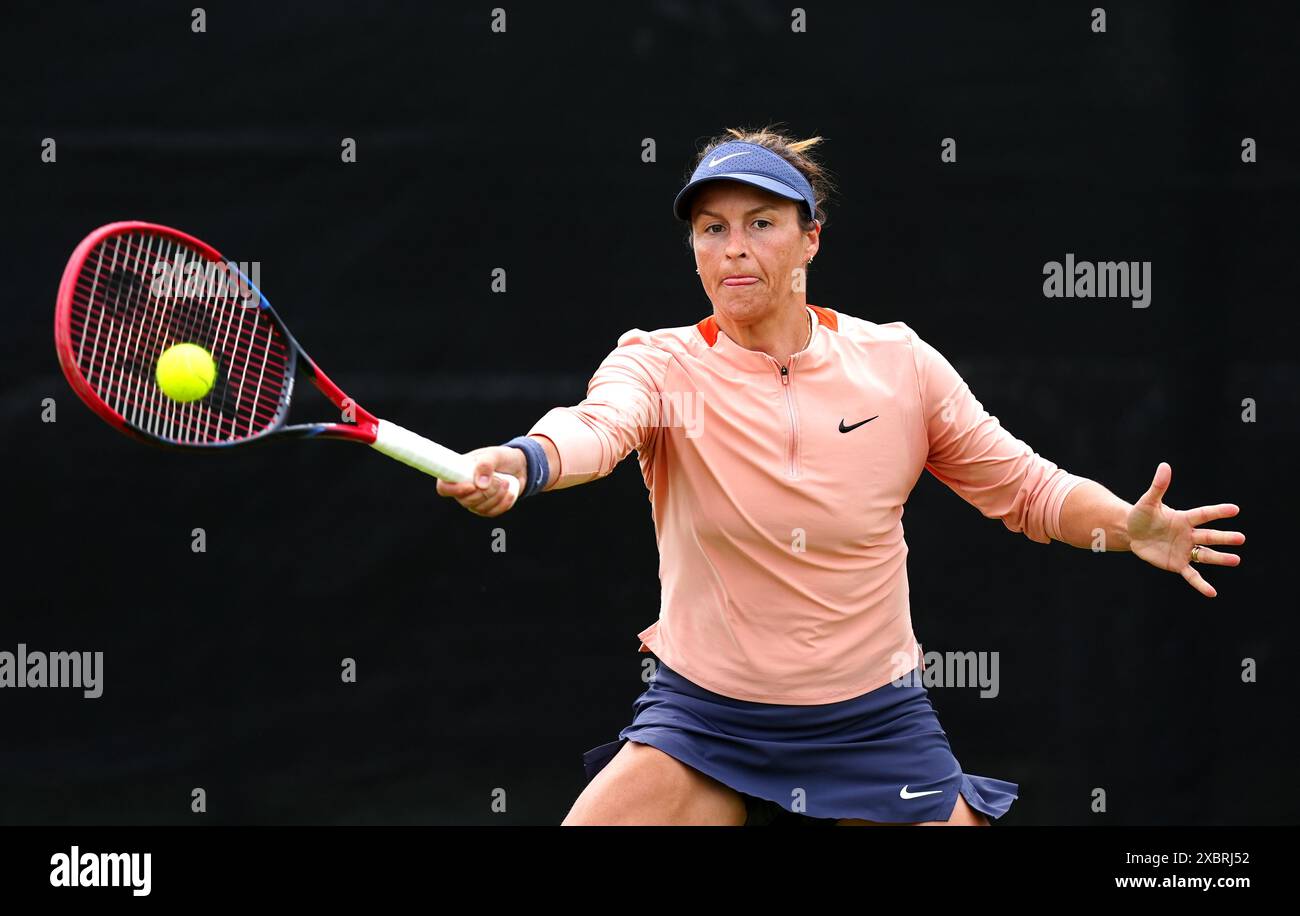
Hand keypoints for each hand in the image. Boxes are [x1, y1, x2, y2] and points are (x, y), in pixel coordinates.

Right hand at [435, 446, 524, 517]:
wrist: (519, 468)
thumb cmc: (502, 458)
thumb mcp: (495, 455)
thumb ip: (486, 465)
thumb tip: (480, 485)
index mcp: (458, 472)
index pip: (443, 487)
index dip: (454, 490)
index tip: (472, 486)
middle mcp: (462, 489)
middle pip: (465, 501)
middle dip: (485, 492)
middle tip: (498, 479)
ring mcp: (473, 500)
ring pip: (479, 508)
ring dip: (497, 496)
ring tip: (506, 482)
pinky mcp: (486, 508)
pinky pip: (491, 513)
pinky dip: (503, 503)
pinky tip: (510, 492)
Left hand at [1127, 461, 1244, 597]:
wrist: (1130, 533)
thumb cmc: (1141, 515)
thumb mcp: (1147, 502)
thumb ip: (1158, 486)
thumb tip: (1164, 466)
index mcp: (1184, 519)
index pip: (1203, 515)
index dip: (1218, 512)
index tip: (1235, 509)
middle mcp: (1189, 535)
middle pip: (1209, 537)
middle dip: (1224, 538)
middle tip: (1241, 538)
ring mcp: (1185, 550)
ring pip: (1205, 555)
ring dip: (1220, 558)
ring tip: (1236, 560)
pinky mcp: (1177, 564)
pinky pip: (1191, 574)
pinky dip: (1200, 583)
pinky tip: (1212, 592)